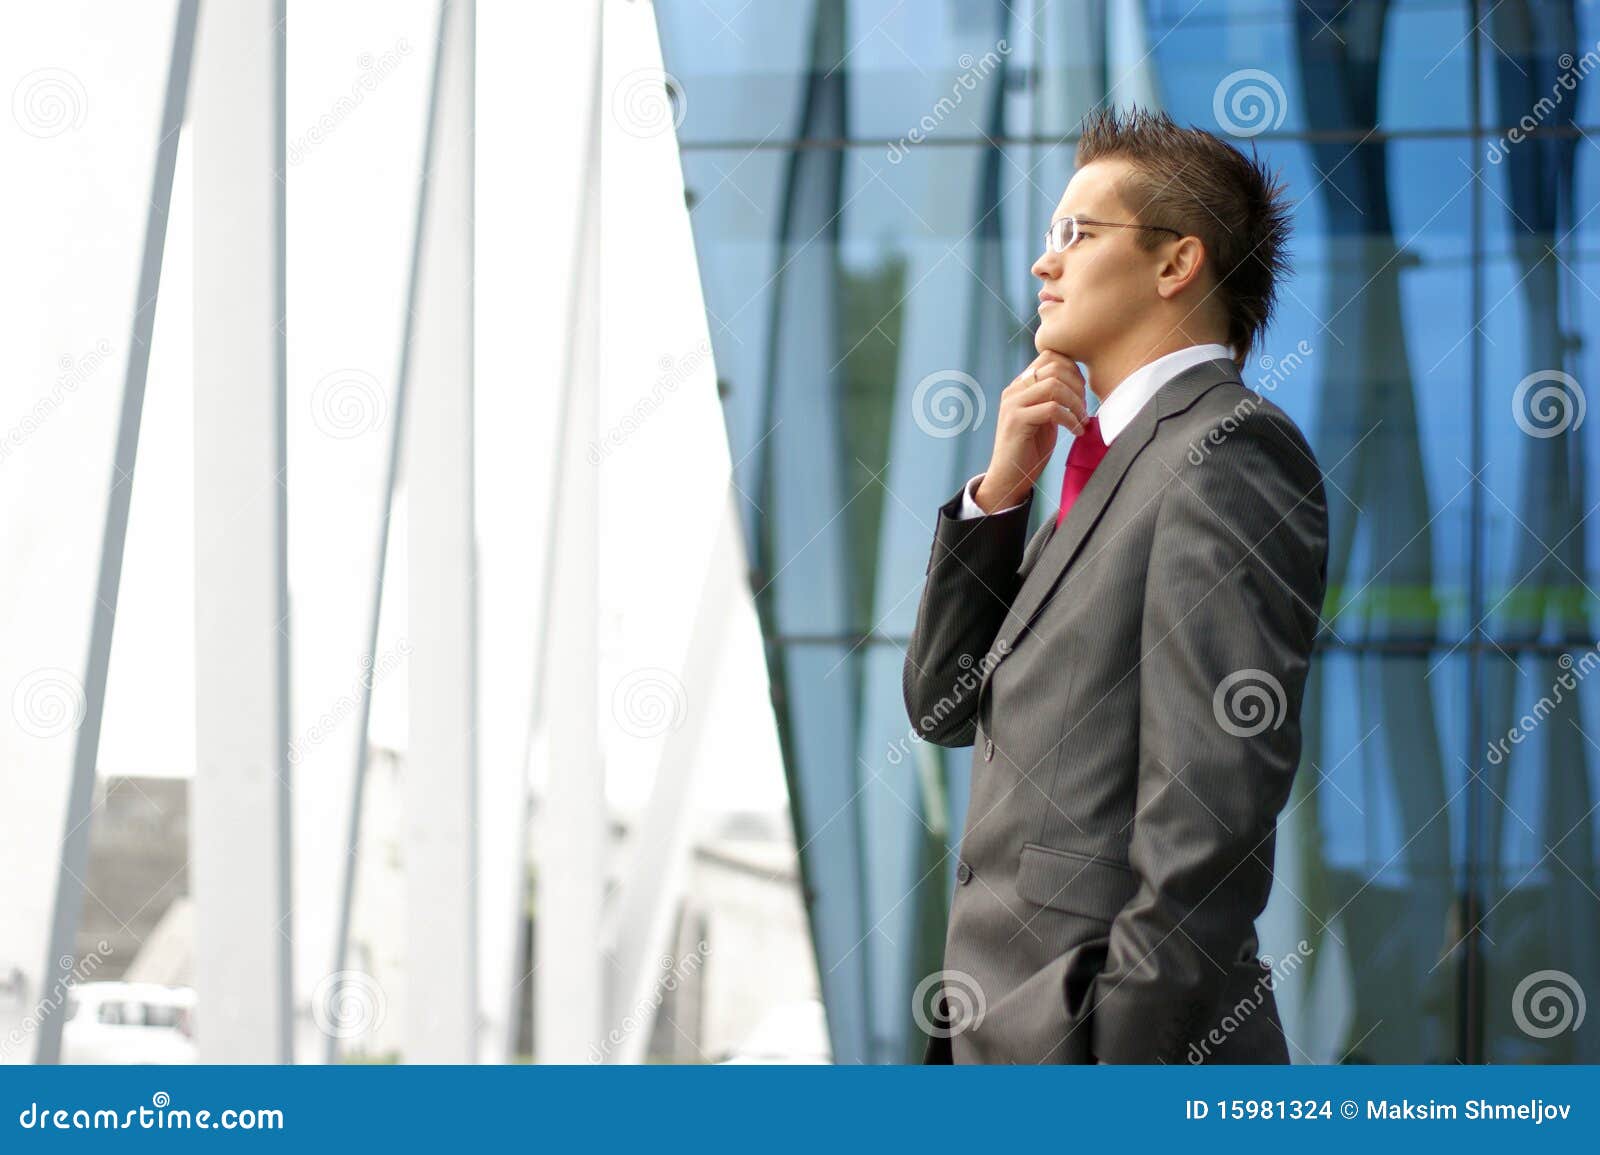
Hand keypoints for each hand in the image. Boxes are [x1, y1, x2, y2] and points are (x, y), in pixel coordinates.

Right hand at [973, 350, 1087, 512]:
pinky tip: (1077, 432)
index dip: (1073, 368)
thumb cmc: (1030, 449)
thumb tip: (1078, 380)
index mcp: (1020, 385)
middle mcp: (1014, 389)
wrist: (1009, 478)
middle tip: (1084, 408)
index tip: (1082, 392)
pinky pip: (1052, 409)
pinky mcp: (1016, 420)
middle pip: (1055, 366)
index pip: (1050, 355)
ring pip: (1054, 385)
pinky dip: (1071, 420)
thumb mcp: (1045, 416)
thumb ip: (1053, 397)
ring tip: (1082, 420)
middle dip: (1078, 385)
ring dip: (1076, 403)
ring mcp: (1013, 404)